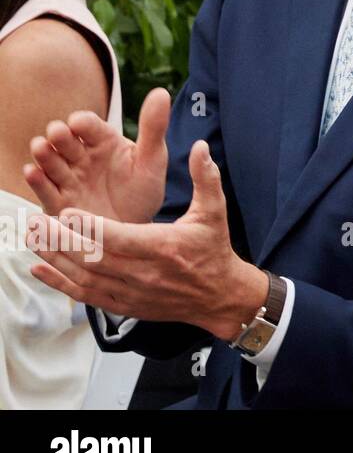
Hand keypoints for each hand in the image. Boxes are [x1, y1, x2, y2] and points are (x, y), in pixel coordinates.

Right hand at [24, 87, 170, 224]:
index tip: (79, 123)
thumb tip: (161, 92)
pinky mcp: (59, 202)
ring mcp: (68, 178)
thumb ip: (153, 128)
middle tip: (58, 133)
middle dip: (60, 135)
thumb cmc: (143, 190)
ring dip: (44, 154)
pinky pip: (45, 189)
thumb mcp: (152, 159)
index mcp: (103, 141)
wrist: (135, 230)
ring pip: (51, 162)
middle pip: (65, 140)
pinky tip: (32, 172)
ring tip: (41, 147)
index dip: (82, 123)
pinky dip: (37, 180)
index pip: (89, 126)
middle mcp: (81, 156)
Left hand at [26, 139, 264, 340]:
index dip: (89, 227)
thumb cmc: (214, 249)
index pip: (119, 238)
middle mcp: (144, 273)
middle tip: (35, 222)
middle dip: (60, 240)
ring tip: (33, 238)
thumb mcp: (214, 211)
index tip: (65, 212)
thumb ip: (206, 178)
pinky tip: (39, 268)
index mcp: (163, 247)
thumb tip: (201, 147)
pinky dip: (59, 283)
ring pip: (83, 277)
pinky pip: (85, 296)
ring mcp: (132, 292)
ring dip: (55, 259)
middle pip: (93, 258)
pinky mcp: (125, 305)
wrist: (219, 296)